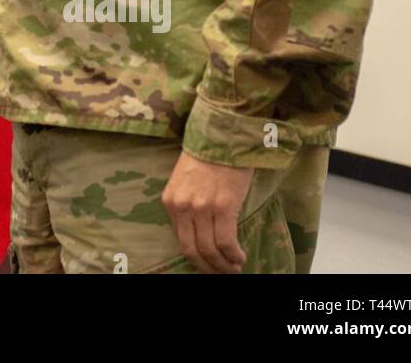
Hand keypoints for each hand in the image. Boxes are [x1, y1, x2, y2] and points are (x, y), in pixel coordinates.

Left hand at [161, 150, 255, 272]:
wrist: (221, 138)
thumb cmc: (206, 158)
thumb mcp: (184, 182)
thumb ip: (186, 205)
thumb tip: (199, 233)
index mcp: (170, 201)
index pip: (180, 240)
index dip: (195, 258)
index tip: (206, 265)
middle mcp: (182, 206)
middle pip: (193, 250)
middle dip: (208, 267)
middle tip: (221, 273)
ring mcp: (201, 207)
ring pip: (210, 249)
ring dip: (223, 265)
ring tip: (234, 268)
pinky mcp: (222, 207)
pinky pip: (226, 242)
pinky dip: (233, 255)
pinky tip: (240, 257)